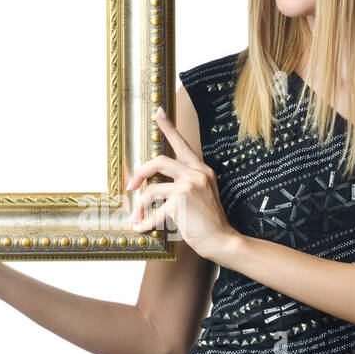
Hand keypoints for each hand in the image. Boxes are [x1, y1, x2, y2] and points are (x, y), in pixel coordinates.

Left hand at [127, 107, 238, 262]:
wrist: (223, 241)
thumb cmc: (209, 223)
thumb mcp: (200, 197)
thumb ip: (183, 186)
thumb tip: (154, 188)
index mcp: (202, 170)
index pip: (183, 144)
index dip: (169, 128)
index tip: (158, 112)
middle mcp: (197, 173)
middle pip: (159, 162)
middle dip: (140, 173)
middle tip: (131, 187)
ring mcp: (190, 186)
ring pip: (152, 190)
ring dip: (140, 206)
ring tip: (138, 219)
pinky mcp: (182, 202)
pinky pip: (154, 211)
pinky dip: (145, 222)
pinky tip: (143, 229)